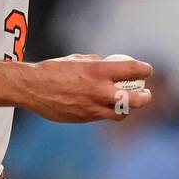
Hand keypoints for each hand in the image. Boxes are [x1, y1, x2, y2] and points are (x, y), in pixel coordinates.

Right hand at [22, 54, 153, 122]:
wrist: (31, 88)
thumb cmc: (52, 70)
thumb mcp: (76, 59)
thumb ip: (95, 63)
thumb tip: (107, 63)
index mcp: (98, 71)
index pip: (132, 70)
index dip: (144, 70)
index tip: (147, 70)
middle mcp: (99, 91)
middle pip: (135, 100)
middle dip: (145, 97)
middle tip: (146, 94)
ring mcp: (92, 108)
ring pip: (120, 114)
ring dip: (127, 109)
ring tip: (127, 104)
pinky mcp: (84, 119)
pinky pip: (101, 117)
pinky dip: (106, 112)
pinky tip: (103, 106)